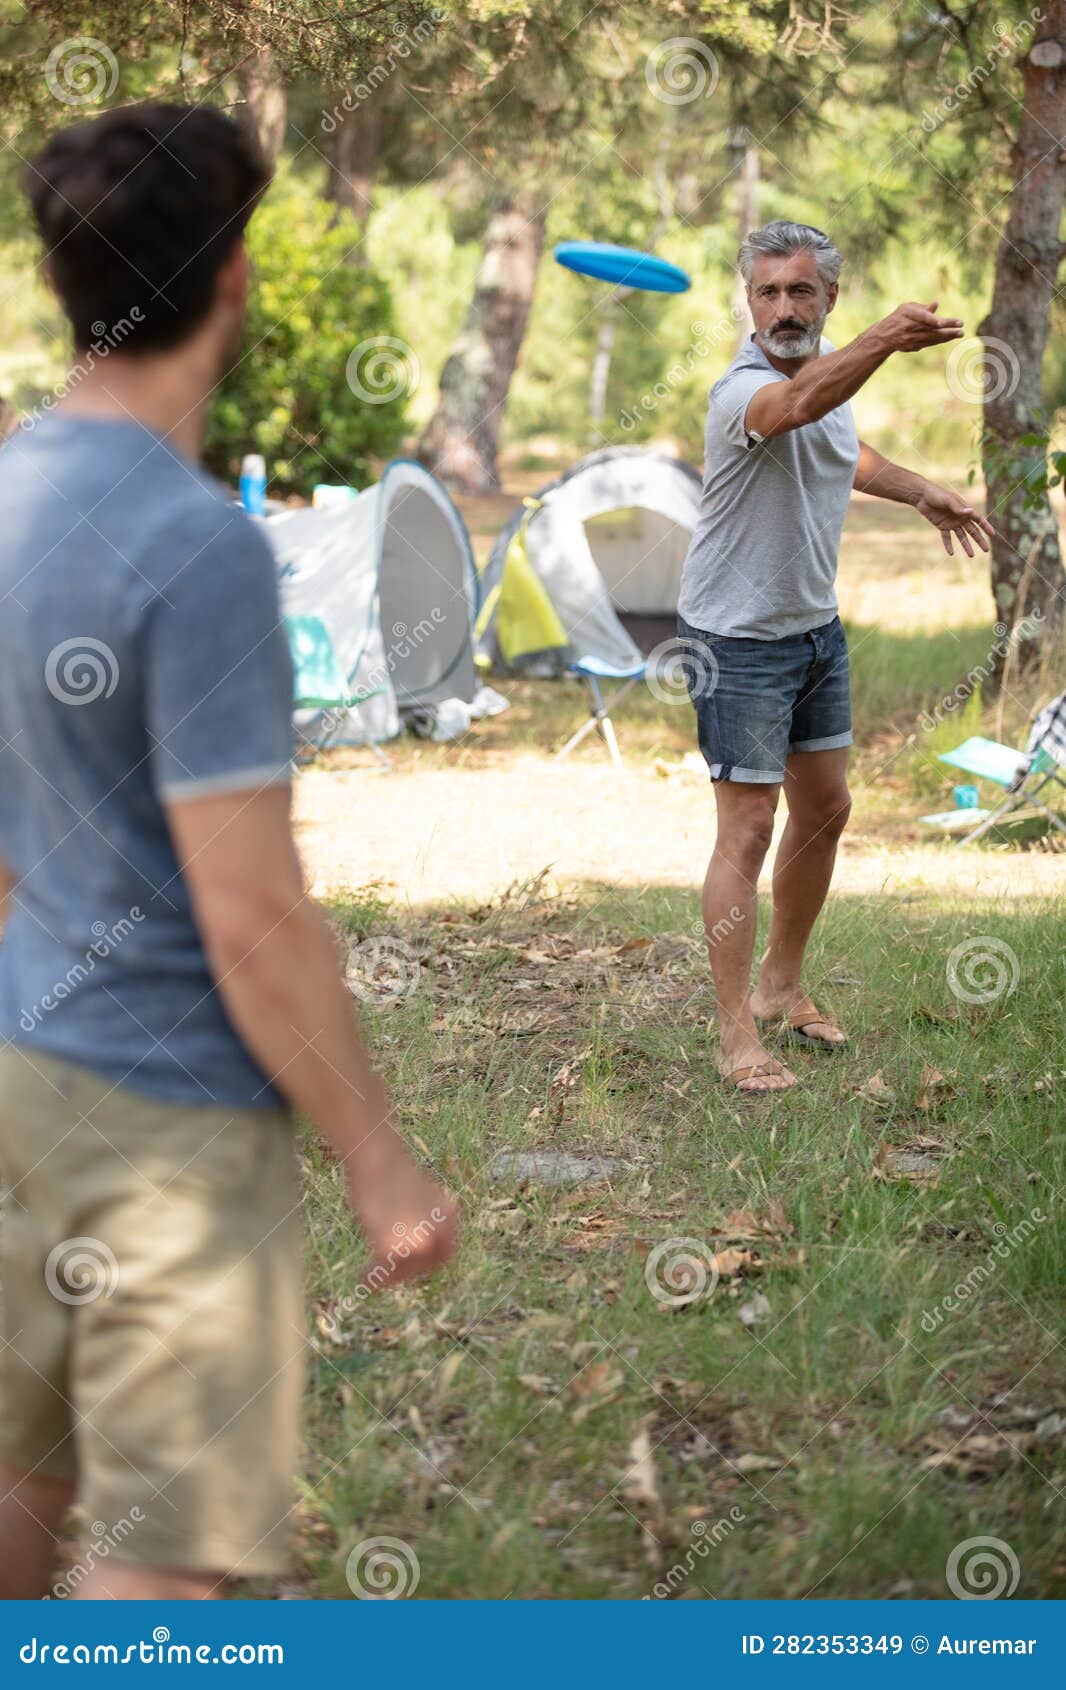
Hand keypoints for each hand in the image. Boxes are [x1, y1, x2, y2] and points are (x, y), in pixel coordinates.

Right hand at [346, 1147, 457, 1291]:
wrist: (378, 1158)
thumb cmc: (392, 1172)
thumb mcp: (420, 1196)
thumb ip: (423, 1219)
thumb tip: (413, 1240)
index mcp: (448, 1217)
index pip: (444, 1252)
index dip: (427, 1261)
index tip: (411, 1265)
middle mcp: (438, 1232)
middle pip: (426, 1264)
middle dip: (407, 1271)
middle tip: (389, 1272)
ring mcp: (418, 1242)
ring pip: (404, 1271)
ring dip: (389, 1276)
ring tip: (370, 1276)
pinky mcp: (394, 1247)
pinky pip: (383, 1270)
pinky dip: (372, 1276)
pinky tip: (363, 1276)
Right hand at [876, 300, 963, 354]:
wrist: (883, 337)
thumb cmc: (899, 318)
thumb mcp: (908, 308)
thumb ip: (923, 308)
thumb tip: (936, 304)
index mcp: (906, 315)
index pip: (922, 318)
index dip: (933, 320)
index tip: (944, 322)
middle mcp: (908, 328)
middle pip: (930, 329)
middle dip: (947, 329)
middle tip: (961, 328)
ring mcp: (909, 340)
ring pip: (931, 338)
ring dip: (947, 336)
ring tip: (959, 333)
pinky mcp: (912, 347)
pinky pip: (928, 343)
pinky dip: (939, 340)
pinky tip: (949, 337)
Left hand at [915, 483, 994, 555]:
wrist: (922, 496)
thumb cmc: (937, 494)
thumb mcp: (948, 500)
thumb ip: (958, 507)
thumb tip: (971, 512)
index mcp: (965, 509)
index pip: (978, 520)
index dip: (986, 527)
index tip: (992, 535)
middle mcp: (960, 517)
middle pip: (973, 531)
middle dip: (980, 540)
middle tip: (986, 550)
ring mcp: (952, 522)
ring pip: (962, 536)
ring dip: (966, 545)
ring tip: (971, 555)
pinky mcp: (942, 526)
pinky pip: (947, 537)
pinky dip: (948, 545)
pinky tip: (951, 553)